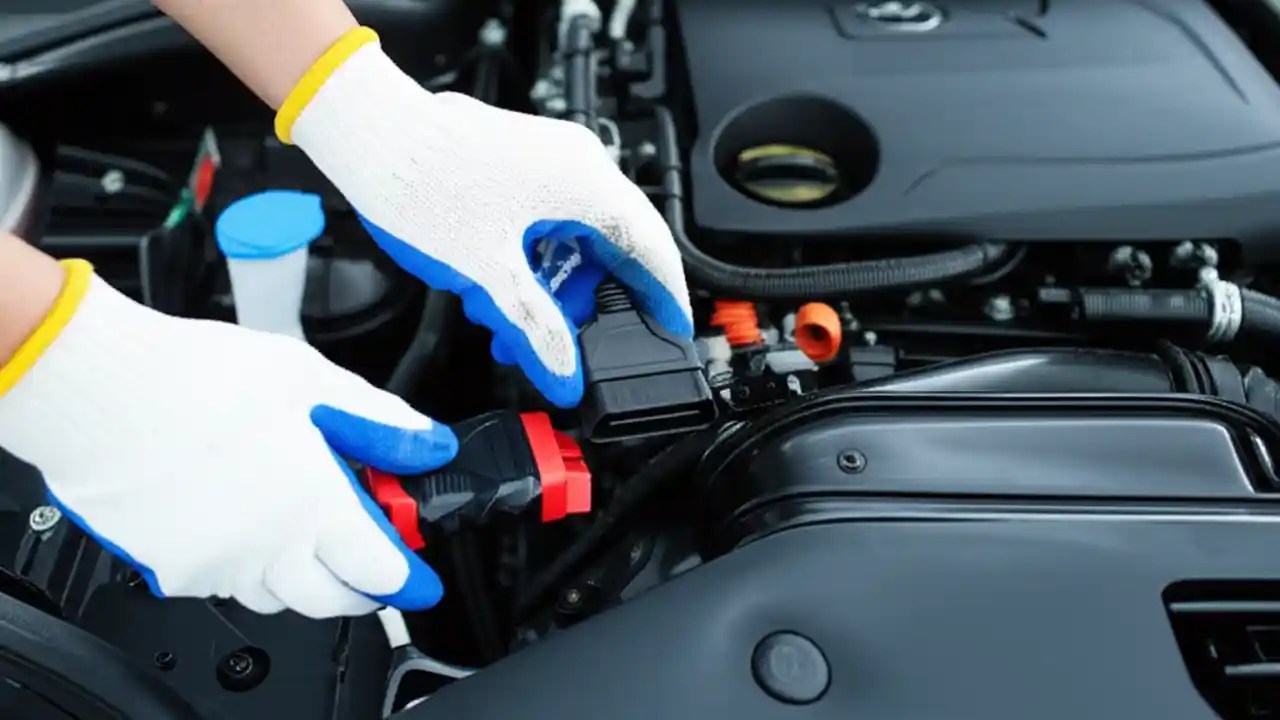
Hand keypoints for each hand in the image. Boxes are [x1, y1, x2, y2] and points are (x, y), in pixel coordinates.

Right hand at [0, 262, 455, 617]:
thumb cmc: (196, 379)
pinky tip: (242, 520)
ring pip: (278, 597)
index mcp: (314, 505)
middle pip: (333, 601)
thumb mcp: (311, 382)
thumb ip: (379, 421)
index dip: (409, 576)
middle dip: (362, 587)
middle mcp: (269, 549)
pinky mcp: (172, 570)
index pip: (381, 570)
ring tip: (303, 528)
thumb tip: (429, 443)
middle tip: (371, 562)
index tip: (418, 576)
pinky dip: (245, 565)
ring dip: (302, 576)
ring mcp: (217, 566)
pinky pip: (224, 585)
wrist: (98, 389)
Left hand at [280, 30, 692, 407]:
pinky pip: (549, 222)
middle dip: (589, 306)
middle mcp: (578, 166)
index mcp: (587, 186)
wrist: (367, 132)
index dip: (666, 302)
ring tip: (514, 328)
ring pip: (576, 240)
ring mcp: (549, 161)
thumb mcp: (487, 276)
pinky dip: (534, 262)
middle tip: (572, 348)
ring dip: (554, 288)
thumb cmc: (420, 181)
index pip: (653, 252)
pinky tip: (499, 294)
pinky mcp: (520, 165)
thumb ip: (535, 333)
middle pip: (614, 250)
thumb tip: (565, 377)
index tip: (670, 337)